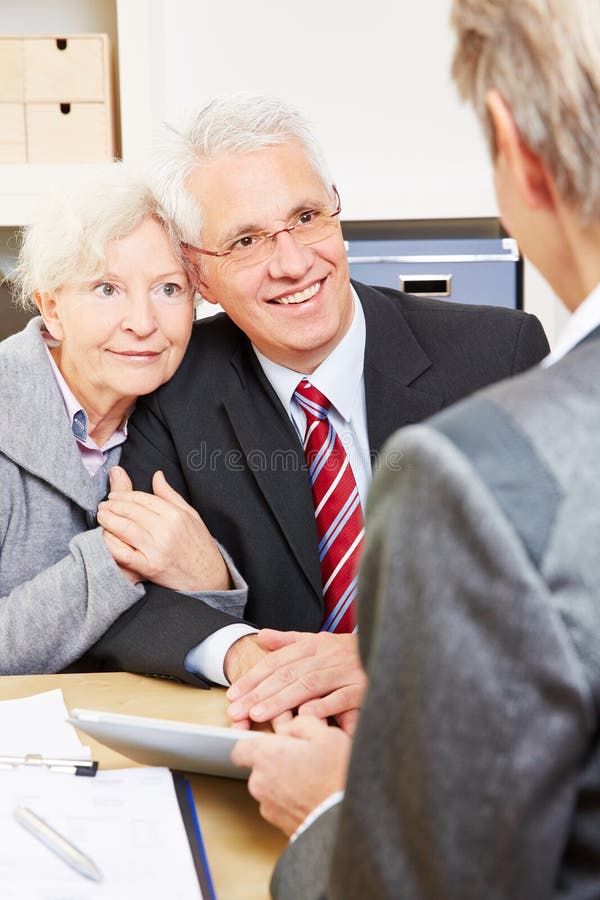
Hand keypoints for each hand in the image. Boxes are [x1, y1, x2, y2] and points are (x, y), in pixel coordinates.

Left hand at [97, 466, 229, 591]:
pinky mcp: (150, 568)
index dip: (125, 495)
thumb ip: (171, 495)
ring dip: (108, 520)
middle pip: (132, 511)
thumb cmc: (200, 546)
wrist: (209, 578)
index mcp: (176, 515)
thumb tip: (156, 475)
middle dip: (113, 505)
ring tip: (101, 516)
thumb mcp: (191, 516)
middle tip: (103, 504)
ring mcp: (157, 549)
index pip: (144, 499)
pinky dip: (110, 544)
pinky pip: (123, 554)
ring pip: (125, 529)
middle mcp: (166, 530)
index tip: (114, 495)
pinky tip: (102, 538)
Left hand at [227, 630, 366, 734]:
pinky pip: (341, 698)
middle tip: (236, 710)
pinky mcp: (363, 688)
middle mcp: (328, 655)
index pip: (277, 661)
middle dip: (259, 693)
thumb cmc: (351, 653)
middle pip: (287, 673)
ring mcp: (346, 671)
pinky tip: (303, 716)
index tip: (233, 694)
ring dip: (281, 700)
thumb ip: (290, 641)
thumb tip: (262, 636)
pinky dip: (323, 706)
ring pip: (308, 685)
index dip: (254, 677)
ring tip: (258, 715)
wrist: (392, 650)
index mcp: (315, 644)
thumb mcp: (320, 642)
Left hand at [231, 716, 350, 836]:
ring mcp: (268, 806)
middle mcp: (260, 782)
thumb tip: (288, 727)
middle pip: (259, 766)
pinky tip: (313, 794)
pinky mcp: (279, 825)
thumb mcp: (325, 734)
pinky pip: (280, 805)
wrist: (348, 818)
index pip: (241, 747)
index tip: (271, 743)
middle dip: (277, 761)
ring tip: (313, 778)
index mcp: (266, 755)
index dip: (255, 743)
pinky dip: (291, 800)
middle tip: (304, 758)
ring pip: (270, 786)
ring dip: (285, 781)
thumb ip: (300, 723)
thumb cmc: (337, 776)